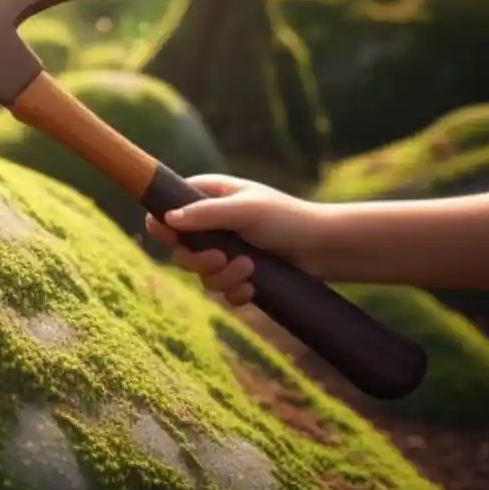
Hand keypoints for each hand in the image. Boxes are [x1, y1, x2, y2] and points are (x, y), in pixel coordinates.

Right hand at [144, 174, 328, 305]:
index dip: (163, 225)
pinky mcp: (237, 274)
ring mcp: (224, 250)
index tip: (171, 239)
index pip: (168, 208)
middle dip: (197, 260)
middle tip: (221, 259)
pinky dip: (234, 292)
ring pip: (200, 273)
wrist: (325, 248)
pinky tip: (252, 289)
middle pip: (179, 249)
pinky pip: (221, 290)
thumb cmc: (287, 218)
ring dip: (221, 277)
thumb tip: (167, 218)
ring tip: (249, 270)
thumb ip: (205, 214)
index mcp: (209, 197)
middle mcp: (212, 224)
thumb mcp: (245, 210)